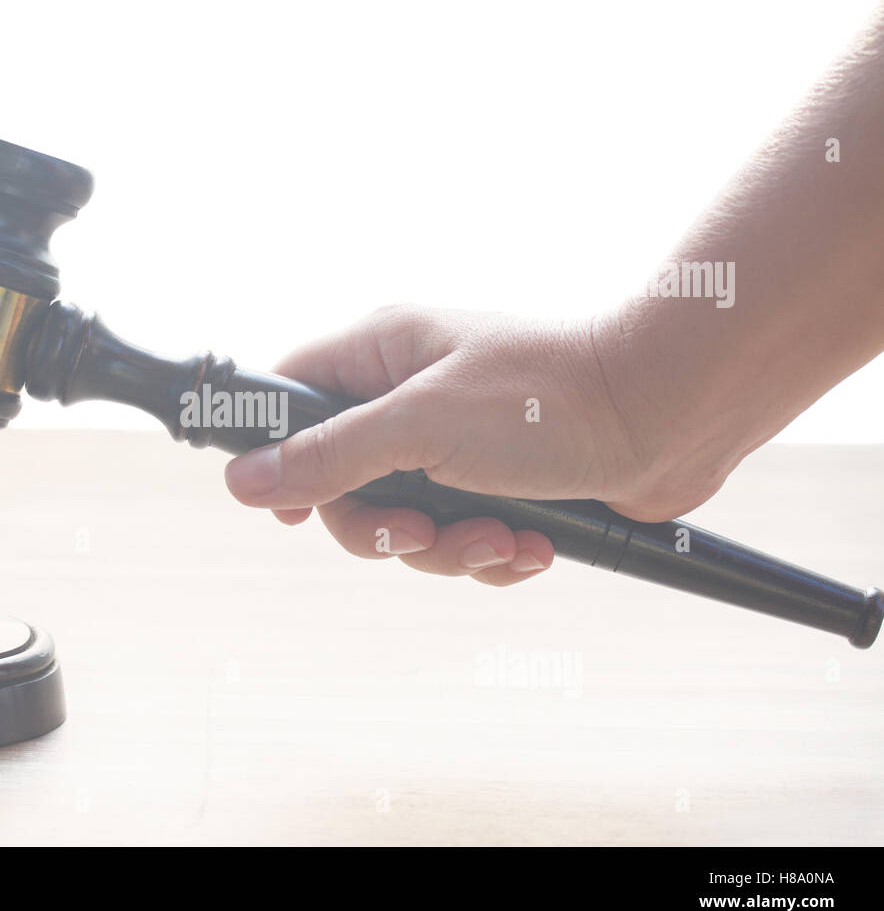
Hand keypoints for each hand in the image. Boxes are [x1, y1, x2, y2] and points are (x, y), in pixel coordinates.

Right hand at [223, 305, 723, 583]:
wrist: (667, 416)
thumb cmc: (545, 398)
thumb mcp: (420, 427)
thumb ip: (328, 456)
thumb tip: (243, 480)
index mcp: (383, 356)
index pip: (292, 398)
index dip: (278, 456)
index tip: (288, 509)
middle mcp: (411, 398)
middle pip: (345, 485)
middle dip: (387, 529)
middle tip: (422, 533)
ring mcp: (455, 445)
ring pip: (405, 525)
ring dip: (450, 549)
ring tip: (501, 538)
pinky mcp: (498, 485)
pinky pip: (461, 540)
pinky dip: (492, 554)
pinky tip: (531, 546)